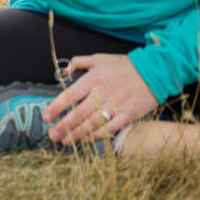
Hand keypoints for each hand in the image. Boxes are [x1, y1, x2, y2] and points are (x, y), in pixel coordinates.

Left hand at [43, 53, 158, 143]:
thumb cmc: (124, 65)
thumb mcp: (98, 58)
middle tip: (52, 135)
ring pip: (92, 123)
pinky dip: (99, 135)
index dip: (56, 107)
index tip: (46, 117)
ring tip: (66, 141)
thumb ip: (78, 63)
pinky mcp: (129, 115)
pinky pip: (111, 128)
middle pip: (78, 113)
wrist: (153, 71)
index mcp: (92, 79)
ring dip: (77, 134)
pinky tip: (89, 140)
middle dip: (63, 126)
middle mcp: (102, 93)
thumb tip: (62, 72)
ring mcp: (116, 105)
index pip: (69, 96)